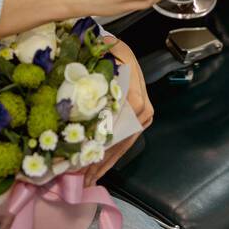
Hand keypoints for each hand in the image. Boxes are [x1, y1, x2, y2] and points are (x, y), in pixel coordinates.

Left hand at [83, 40, 152, 186]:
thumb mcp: (102, 57)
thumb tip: (84, 98)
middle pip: (123, 140)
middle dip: (103, 161)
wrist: (118, 48)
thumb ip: (95, 75)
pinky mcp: (141, 119)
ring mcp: (144, 114)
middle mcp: (143, 107)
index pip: (119, 126)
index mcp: (133, 94)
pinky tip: (98, 169)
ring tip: (89, 180)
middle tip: (84, 179)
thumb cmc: (107, 50)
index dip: (102, 146)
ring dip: (106, 163)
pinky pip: (126, 140)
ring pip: (125, 144)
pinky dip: (111, 156)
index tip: (84, 160)